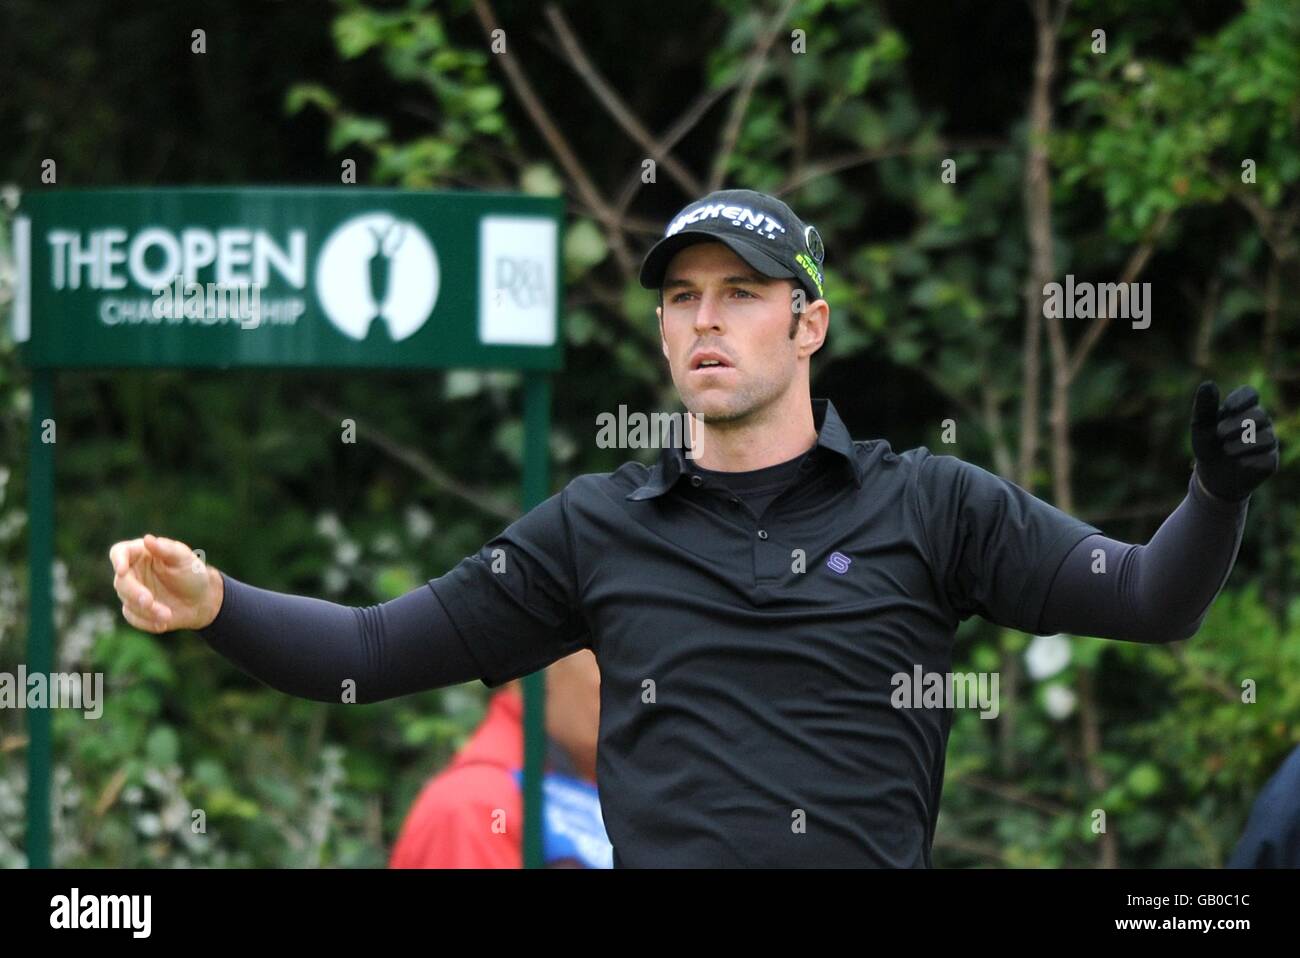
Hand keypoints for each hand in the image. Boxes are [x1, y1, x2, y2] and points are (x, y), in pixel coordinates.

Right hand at [109, 534, 220, 632]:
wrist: (201, 601)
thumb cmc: (193, 574)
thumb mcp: (184, 558)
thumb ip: (166, 549)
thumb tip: (147, 539)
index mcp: (141, 553)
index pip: (120, 552)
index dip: (117, 560)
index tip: (122, 571)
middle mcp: (132, 572)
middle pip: (121, 582)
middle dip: (135, 593)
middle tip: (150, 602)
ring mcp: (132, 592)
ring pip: (128, 602)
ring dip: (147, 611)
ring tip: (168, 615)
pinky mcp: (135, 609)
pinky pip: (133, 618)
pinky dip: (147, 622)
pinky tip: (163, 624)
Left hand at [1191, 380, 1279, 501]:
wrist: (1212, 477)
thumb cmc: (1207, 446)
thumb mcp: (1201, 427)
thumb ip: (1205, 407)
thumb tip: (1208, 383)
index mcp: (1243, 408)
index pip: (1250, 394)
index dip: (1241, 400)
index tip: (1228, 409)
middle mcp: (1260, 422)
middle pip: (1259, 415)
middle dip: (1237, 425)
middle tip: (1220, 435)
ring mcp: (1269, 440)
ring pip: (1266, 437)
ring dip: (1242, 444)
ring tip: (1227, 450)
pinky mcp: (1271, 461)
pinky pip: (1267, 458)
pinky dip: (1250, 460)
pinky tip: (1239, 462)